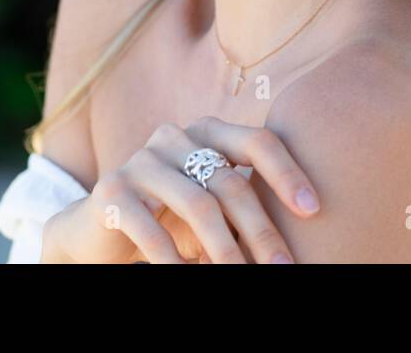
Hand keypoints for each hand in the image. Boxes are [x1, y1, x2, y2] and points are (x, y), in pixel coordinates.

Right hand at [41, 116, 320, 262]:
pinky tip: (191, 278)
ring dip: (225, 250)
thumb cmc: (170, 218)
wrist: (97, 227)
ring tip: (241, 278)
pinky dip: (175, 261)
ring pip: (197, 205)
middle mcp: (174, 137)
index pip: (256, 142)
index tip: (313, 210)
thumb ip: (242, 205)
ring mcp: (140, 160)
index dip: (287, 173)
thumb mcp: (210, 205)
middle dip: (261, 230)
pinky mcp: (112, 190)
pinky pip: (152, 228)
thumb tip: (300, 233)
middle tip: (282, 267)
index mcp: (206, 132)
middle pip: (230, 182)